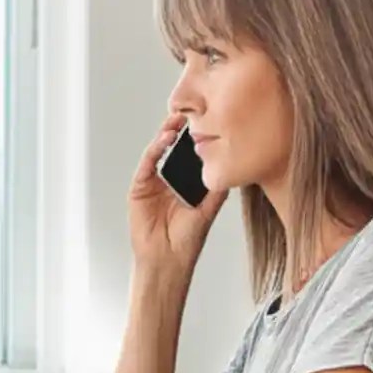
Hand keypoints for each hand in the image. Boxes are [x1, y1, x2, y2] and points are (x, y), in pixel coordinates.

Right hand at [129, 113, 229, 269]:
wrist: (168, 260)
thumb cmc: (187, 241)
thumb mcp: (208, 209)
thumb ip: (217, 188)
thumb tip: (233, 164)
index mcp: (186, 185)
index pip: (191, 156)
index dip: (199, 139)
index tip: (210, 122)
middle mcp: (169, 180)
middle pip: (175, 149)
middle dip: (182, 130)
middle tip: (193, 112)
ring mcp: (153, 183)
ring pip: (159, 151)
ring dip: (168, 133)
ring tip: (179, 119)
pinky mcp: (139, 187)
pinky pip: (147, 163)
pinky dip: (155, 149)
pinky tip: (166, 138)